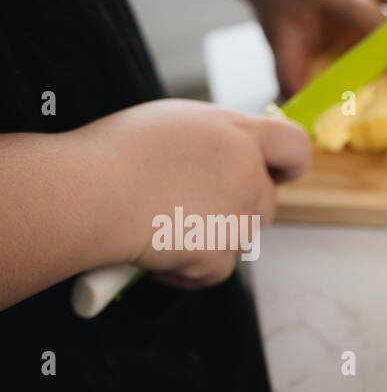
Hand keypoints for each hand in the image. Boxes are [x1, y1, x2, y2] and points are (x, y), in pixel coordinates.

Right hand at [85, 100, 310, 288]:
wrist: (87, 194)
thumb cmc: (117, 153)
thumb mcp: (177, 121)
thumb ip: (221, 138)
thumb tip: (238, 152)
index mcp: (238, 135)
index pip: (295, 146)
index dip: (287, 163)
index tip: (276, 171)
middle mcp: (247, 177)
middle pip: (265, 198)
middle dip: (237, 201)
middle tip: (187, 196)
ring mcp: (238, 221)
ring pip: (240, 234)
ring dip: (211, 232)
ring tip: (162, 216)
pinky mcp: (219, 259)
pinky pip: (215, 269)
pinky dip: (189, 266)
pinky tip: (156, 247)